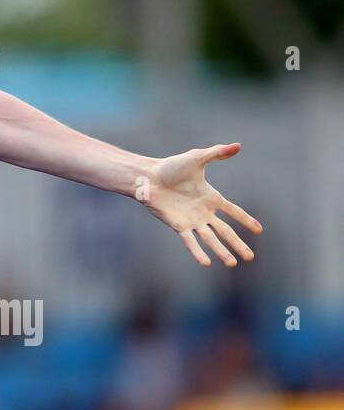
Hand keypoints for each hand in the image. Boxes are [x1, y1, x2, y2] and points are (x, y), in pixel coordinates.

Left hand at [141, 143, 262, 266]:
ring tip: (232, 263)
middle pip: (225, 231)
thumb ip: (217, 153)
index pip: (234, 212)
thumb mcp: (197, 158)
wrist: (148, 176)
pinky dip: (197, 252)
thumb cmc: (171, 167)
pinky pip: (190, 241)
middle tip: (250, 258)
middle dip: (238, 244)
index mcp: (211, 198)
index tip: (259, 230)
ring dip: (221, 251)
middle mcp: (203, 212)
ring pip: (211, 239)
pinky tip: (206, 263)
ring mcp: (191, 220)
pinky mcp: (178, 225)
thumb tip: (238, 145)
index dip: (246, 220)